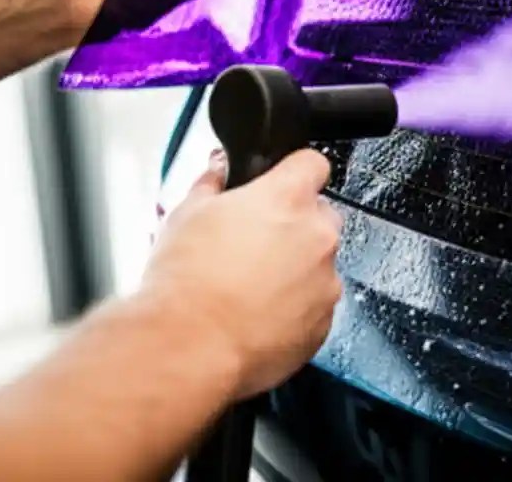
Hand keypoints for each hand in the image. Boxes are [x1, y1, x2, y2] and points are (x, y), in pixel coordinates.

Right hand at [140, 149, 342, 399]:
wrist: (190, 347)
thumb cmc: (186, 282)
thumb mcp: (187, 215)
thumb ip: (211, 184)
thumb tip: (217, 172)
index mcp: (287, 199)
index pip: (312, 164)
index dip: (294, 173)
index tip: (281, 184)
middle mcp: (316, 236)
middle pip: (319, 216)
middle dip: (293, 226)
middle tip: (253, 243)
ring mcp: (325, 282)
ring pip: (318, 264)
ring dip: (294, 270)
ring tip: (249, 287)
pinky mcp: (323, 323)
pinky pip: (315, 306)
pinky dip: (295, 308)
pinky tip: (256, 315)